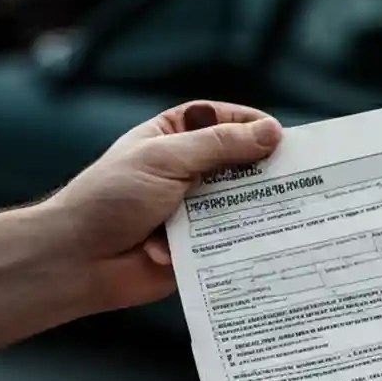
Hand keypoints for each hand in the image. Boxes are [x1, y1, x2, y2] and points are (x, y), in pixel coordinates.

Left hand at [44, 100, 281, 311]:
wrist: (78, 260)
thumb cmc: (111, 197)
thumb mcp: (166, 158)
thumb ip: (219, 145)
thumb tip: (271, 133)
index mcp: (174, 136)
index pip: (223, 121)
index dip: (253, 126)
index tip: (284, 137)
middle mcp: (187, 170)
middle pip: (239, 162)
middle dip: (265, 169)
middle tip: (303, 175)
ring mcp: (194, 208)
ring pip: (239, 202)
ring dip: (259, 206)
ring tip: (297, 208)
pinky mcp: (199, 245)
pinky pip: (232, 238)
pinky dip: (246, 239)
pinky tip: (275, 240)